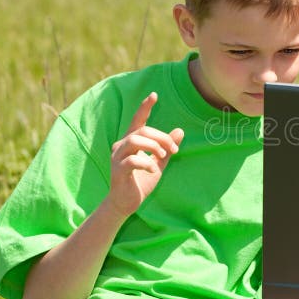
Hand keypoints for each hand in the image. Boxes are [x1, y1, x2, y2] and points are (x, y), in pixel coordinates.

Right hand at [106, 92, 183, 216]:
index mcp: (131, 142)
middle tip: (174, 149)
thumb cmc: (141, 182)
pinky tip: (154, 170)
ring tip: (163, 156)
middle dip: (161, 138)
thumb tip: (180, 131)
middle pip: (142, 132)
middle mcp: (121, 146)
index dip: (145, 107)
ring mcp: (117, 158)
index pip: (137, 121)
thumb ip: (167, 148)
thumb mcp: (159, 163)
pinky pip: (132, 161)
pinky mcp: (118, 171)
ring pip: (134, 141)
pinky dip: (146, 163)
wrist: (126, 203)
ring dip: (153, 146)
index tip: (154, 95)